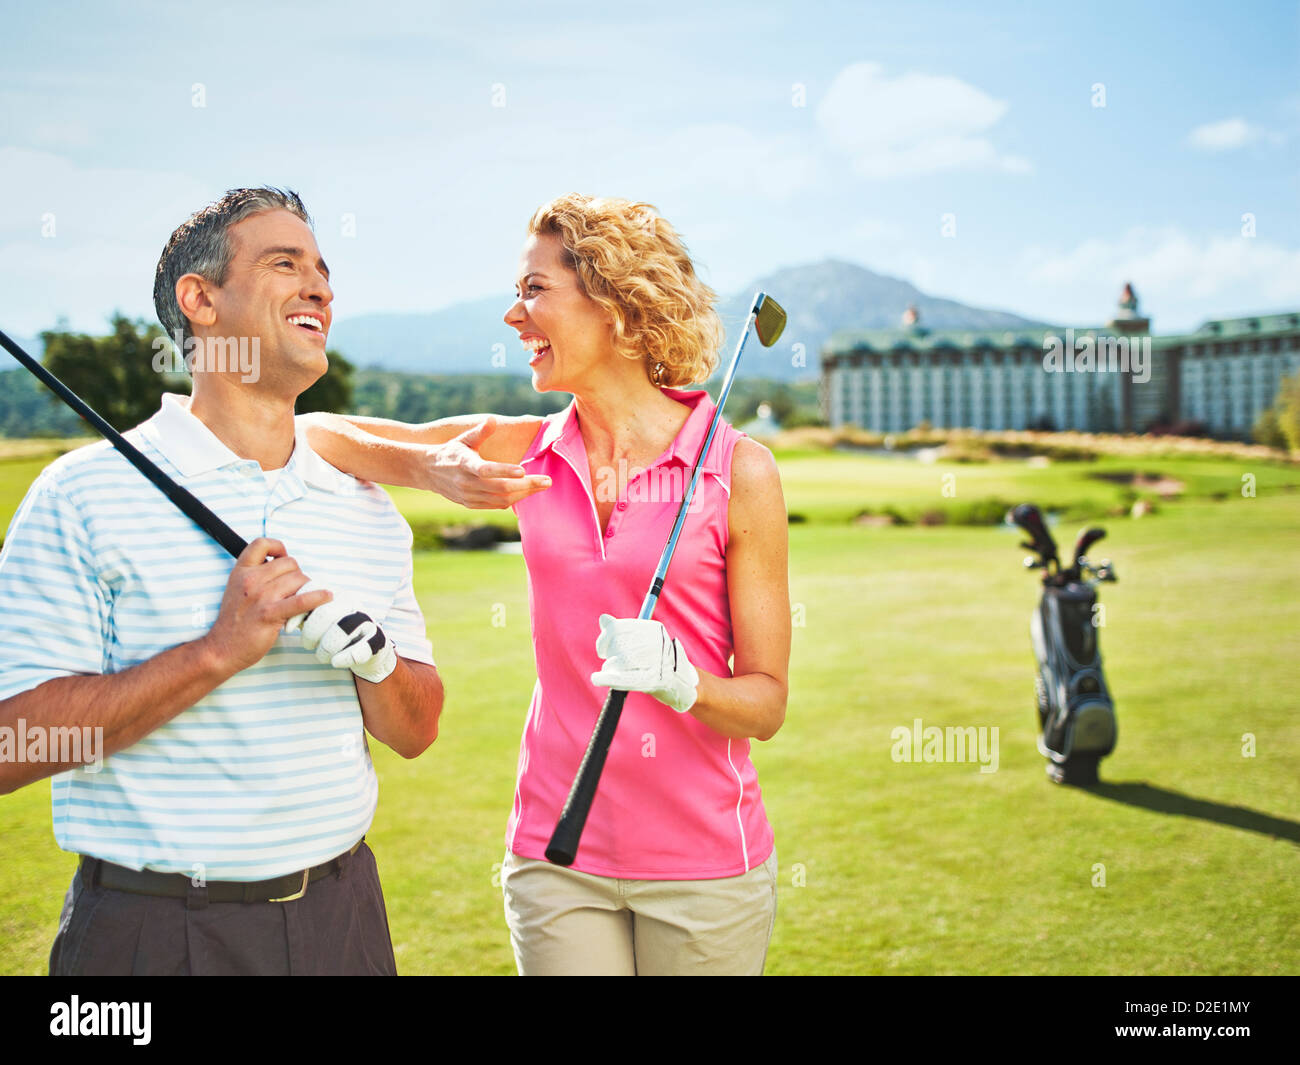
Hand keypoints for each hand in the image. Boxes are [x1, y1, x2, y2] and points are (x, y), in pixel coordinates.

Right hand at [202, 539, 333, 674]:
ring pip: (298, 579)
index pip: (261, 544)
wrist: (222, 648)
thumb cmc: (235, 621)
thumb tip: (287, 570)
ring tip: (302, 600)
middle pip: (290, 563)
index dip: (278, 548)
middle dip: (297, 575)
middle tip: (294, 591)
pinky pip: (301, 600)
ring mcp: (261, 596)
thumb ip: (257, 575)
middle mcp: (250, 580)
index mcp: (241, 572)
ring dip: (306, 588)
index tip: (283, 559)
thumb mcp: (238, 589)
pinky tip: (327, 597)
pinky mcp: (270, 614)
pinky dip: (318, 597)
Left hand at [294, 594, 397, 683]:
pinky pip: (357, 651)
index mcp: (337, 595)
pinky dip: (343, 658)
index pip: (314, 593)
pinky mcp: (376, 640)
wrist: (369, 647)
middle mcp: (353, 605)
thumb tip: (282, 610)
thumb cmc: (336, 631)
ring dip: (325, 649)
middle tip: (305, 644)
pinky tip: (337, 661)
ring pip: (339, 634)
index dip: (299, 610)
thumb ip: (304, 610)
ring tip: (321, 655)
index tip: (287, 627)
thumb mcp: (320, 617)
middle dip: (310, 634)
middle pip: (324, 615)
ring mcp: (366, 622)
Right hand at [429, 417, 549, 507]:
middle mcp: (467, 483)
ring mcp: (469, 496)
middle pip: (501, 488)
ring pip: (502, 500)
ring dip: (524, 494)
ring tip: (541, 486)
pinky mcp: (471, 504)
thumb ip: (480, 431)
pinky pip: (496, 505)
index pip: (486, 470)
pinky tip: (526, 492)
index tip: (523, 470)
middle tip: (548, 481)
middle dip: (527, 486)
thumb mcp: (463, 439)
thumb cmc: (451, 451)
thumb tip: (492, 419)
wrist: (427, 472)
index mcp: (465, 464)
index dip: (504, 471)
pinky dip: (513, 500)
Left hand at [590, 614, 698, 713]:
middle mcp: (656, 642)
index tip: (602, 649)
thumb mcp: (642, 640)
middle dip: (608, 654)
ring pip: (620, 661)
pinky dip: (607, 678)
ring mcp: (656, 662)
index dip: (605, 638)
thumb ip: (622, 630)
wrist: (680, 683)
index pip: (619, 628)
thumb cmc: (656, 660)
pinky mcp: (652, 680)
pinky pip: (624, 677)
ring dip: (610, 668)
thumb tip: (603, 618)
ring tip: (614, 672)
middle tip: (609, 661)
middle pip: (618, 644)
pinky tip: (596, 678)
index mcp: (653, 629)